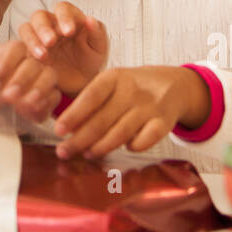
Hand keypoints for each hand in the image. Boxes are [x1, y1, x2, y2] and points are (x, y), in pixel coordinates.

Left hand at [0, 39, 61, 122]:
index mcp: (8, 55)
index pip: (14, 49)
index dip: (4, 67)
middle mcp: (28, 61)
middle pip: (32, 62)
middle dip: (20, 80)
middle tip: (8, 96)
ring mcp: (43, 77)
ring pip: (49, 75)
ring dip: (36, 90)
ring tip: (23, 105)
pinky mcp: (52, 95)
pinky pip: (55, 95)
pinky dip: (45, 103)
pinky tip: (34, 112)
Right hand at [16, 3, 107, 95]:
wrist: (80, 83)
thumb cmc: (90, 61)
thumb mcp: (98, 48)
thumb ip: (97, 33)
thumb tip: (90, 19)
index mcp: (69, 18)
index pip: (63, 8)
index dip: (64, 17)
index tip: (69, 32)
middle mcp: (51, 24)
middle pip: (40, 16)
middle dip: (44, 28)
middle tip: (51, 42)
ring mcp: (37, 37)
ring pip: (26, 29)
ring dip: (33, 40)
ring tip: (43, 55)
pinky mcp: (28, 51)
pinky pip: (20, 47)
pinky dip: (27, 52)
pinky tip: (37, 62)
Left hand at [53, 64, 210, 158]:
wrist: (173, 85)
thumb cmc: (133, 87)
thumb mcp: (112, 83)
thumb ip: (92, 102)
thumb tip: (66, 128)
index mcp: (115, 77)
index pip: (91, 97)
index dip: (73, 114)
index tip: (58, 130)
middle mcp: (132, 90)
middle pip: (102, 119)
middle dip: (80, 139)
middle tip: (64, 151)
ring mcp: (150, 107)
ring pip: (120, 133)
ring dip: (100, 147)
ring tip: (87, 154)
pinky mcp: (164, 122)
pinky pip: (144, 141)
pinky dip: (132, 147)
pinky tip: (124, 148)